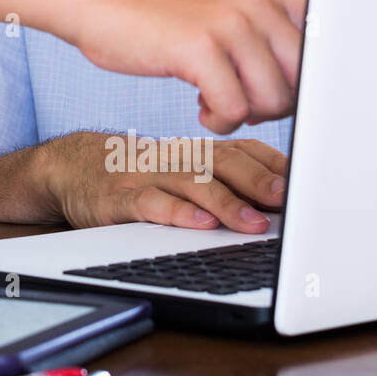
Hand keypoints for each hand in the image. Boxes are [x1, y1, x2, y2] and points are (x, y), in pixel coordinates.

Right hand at [43, 135, 287, 233]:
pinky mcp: (118, 198)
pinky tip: (198, 225)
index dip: (274, 166)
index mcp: (194, 151)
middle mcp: (174, 158)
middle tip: (290, 200)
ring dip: (226, 203)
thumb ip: (226, 178)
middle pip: (222, 163)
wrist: (69, 168)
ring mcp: (146, 176)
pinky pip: (149, 204)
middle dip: (259, 182)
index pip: (243, 151)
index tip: (307, 183)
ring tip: (254, 223)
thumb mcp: (181, 169)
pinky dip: (175, 213)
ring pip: (190, 183)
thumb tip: (285, 200)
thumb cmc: (137, 173)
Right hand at [64, 0, 307, 135]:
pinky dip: (219, 121)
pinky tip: (201, 109)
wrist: (100, 3)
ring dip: (245, 116)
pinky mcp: (198, 49)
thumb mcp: (224, 10)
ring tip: (218, 105)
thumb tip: (313, 82)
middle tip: (243, 103)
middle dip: (276, 106)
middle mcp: (256, 4)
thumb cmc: (160, 18)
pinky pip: (233, 109)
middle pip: (304, 81)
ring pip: (272, 99)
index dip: (323, 73)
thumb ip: (268, 32)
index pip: (330, 33)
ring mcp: (229, 24)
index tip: (302, 93)